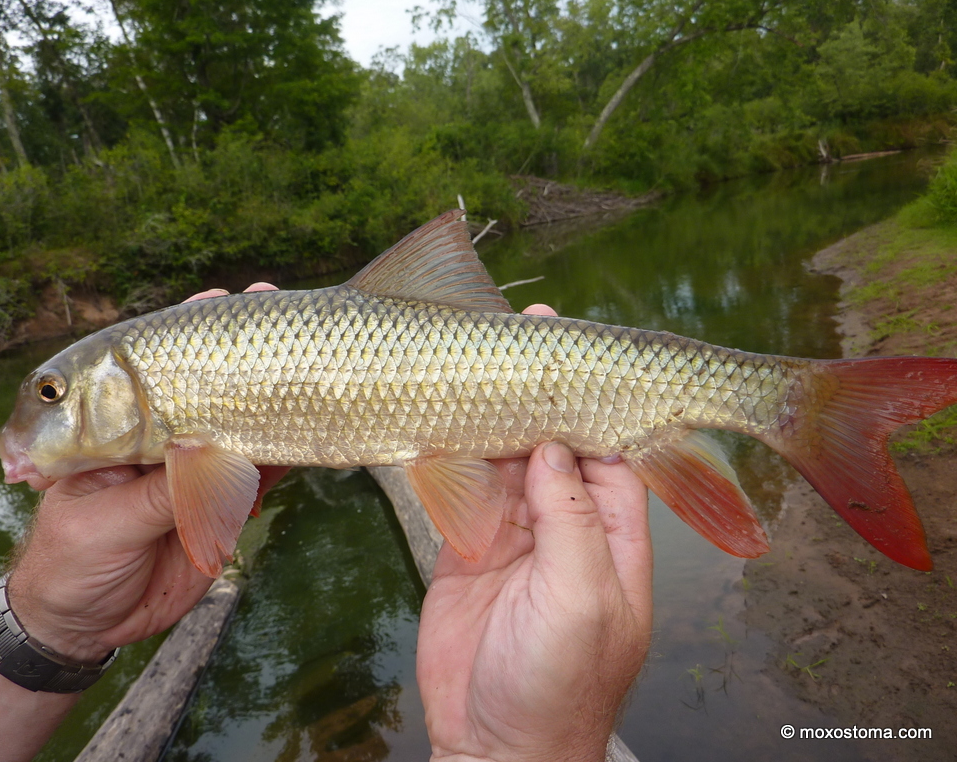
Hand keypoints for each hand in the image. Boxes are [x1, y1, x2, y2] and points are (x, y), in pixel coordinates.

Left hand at [8, 283, 286, 661]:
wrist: (84, 628)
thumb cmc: (70, 565)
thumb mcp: (105, 521)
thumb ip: (161, 490)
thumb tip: (211, 454)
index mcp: (112, 432)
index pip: (146, 373)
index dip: (180, 337)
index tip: (215, 303)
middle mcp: (156, 442)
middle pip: (198, 388)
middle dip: (233, 352)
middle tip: (267, 305)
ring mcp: (190, 472)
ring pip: (233, 425)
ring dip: (263, 395)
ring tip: (297, 353)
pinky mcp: (218, 505)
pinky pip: (255, 472)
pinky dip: (281, 452)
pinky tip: (304, 424)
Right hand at [416, 311, 653, 761]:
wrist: (495, 745)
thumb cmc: (559, 685)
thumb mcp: (582, 599)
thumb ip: (572, 518)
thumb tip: (556, 445)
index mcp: (613, 537)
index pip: (610, 452)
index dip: (594, 403)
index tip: (571, 355)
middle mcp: (567, 529)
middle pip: (557, 446)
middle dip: (540, 397)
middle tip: (519, 339)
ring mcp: (516, 536)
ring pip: (510, 459)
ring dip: (497, 417)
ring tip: (480, 364)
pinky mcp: (468, 545)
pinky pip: (465, 485)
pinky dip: (457, 450)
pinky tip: (448, 414)